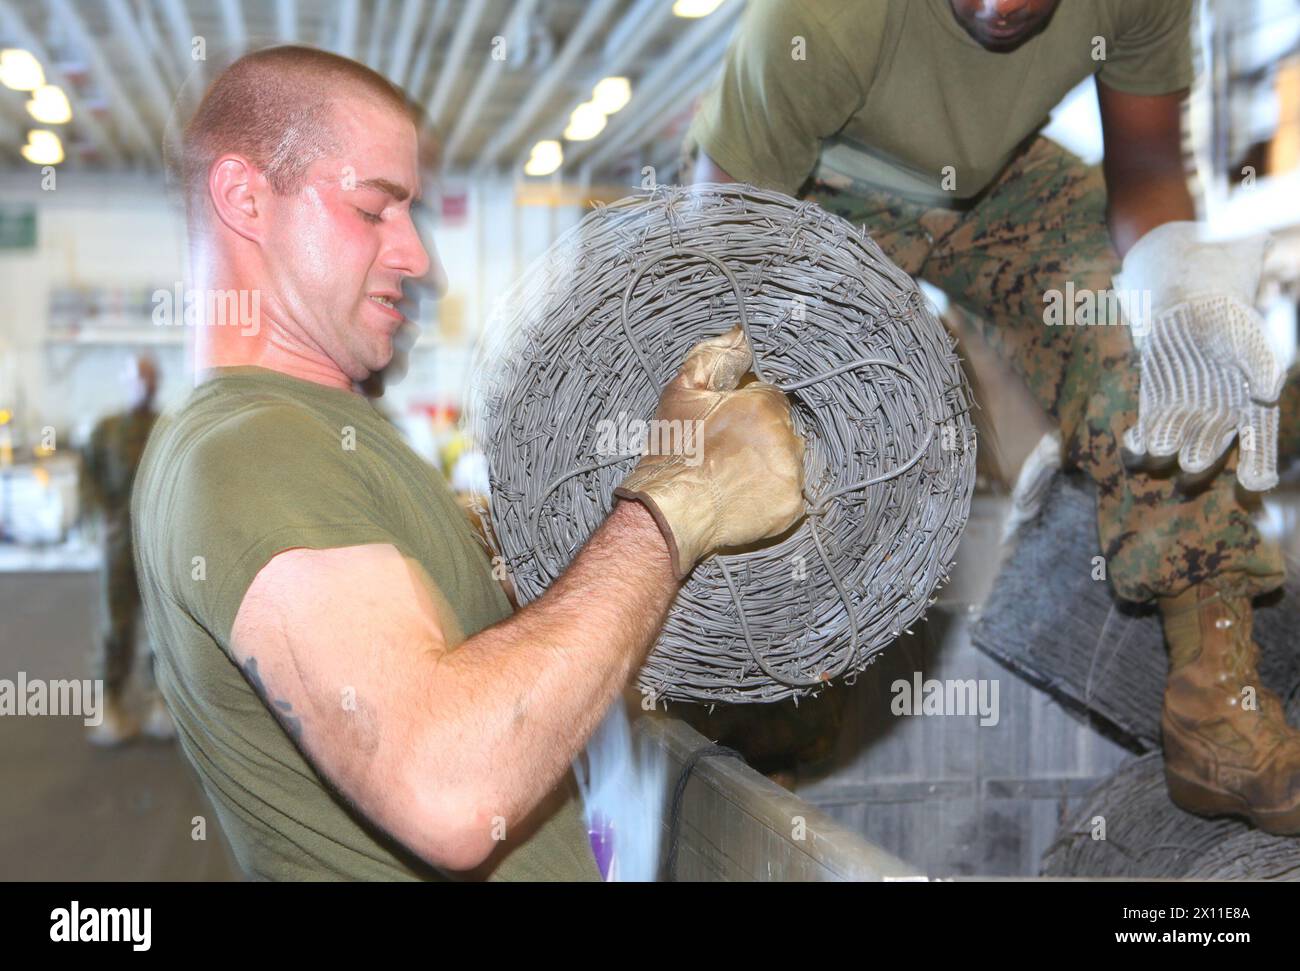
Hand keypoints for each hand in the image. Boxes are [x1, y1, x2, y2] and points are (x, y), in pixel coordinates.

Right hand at [614, 325, 805, 578]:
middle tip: (727, 454)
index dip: (748, 410)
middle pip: (783, 430)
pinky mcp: (790, 507)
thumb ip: (715, 355)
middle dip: (761, 437)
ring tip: (733, 476)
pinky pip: (790, 494)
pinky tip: (743, 496)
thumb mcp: (683, 391)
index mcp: (763, 407)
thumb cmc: (673, 452)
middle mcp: (785, 439)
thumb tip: (741, 334)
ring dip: (768, 465)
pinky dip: (772, 495)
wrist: (669, 510)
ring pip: (789, 461)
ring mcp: (790, 475)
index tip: (729, 425)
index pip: (772, 398)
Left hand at [1124, 296, 1282, 490]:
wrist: (1194, 310)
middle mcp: (1218, 423)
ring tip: (1159, 447)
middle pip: (1209, 450)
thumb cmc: (1232, 327)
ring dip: (1165, 447)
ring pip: (1175, 444)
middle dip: (1199, 456)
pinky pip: (1146, 433)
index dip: (1257, 466)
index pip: (1259, 447)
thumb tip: (1268, 393)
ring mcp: (1184, 419)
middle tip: (1192, 461)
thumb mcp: (1253, 340)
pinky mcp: (1154, 411)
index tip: (1252, 481)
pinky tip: (1134, 441)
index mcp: (1251, 412)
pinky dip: (1139, 440)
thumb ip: (1264, 365)